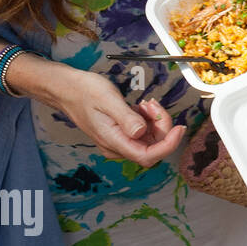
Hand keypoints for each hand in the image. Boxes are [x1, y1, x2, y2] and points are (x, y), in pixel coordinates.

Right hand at [44, 66, 185, 166]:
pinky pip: (142, 133)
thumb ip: (126, 118)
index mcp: (113, 141)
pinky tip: (140, 107)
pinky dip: (148, 120)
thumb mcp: (107, 99)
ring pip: (148, 140)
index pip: (148, 156)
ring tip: (145, 103)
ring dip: (154, 122)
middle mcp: (117, 147)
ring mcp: (119, 142)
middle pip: (152, 148)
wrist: (68, 90)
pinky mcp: (120, 135)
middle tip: (152, 104)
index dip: (168, 145)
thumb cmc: (84, 92)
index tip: (179, 128)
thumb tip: (141, 132)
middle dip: (161, 126)